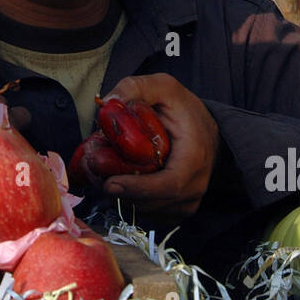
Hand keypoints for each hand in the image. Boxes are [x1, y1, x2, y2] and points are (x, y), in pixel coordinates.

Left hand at [100, 73, 218, 219]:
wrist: (206, 131)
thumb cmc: (184, 109)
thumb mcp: (164, 86)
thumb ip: (135, 87)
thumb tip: (108, 101)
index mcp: (194, 158)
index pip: (169, 186)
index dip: (138, 188)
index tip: (110, 183)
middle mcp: (195, 187)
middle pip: (151, 202)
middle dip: (119, 190)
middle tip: (92, 170)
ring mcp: (187, 202)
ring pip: (146, 211)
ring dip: (120, 196)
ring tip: (101, 172)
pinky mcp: (176, 210)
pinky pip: (148, 213)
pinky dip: (129, 201)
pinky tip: (117, 181)